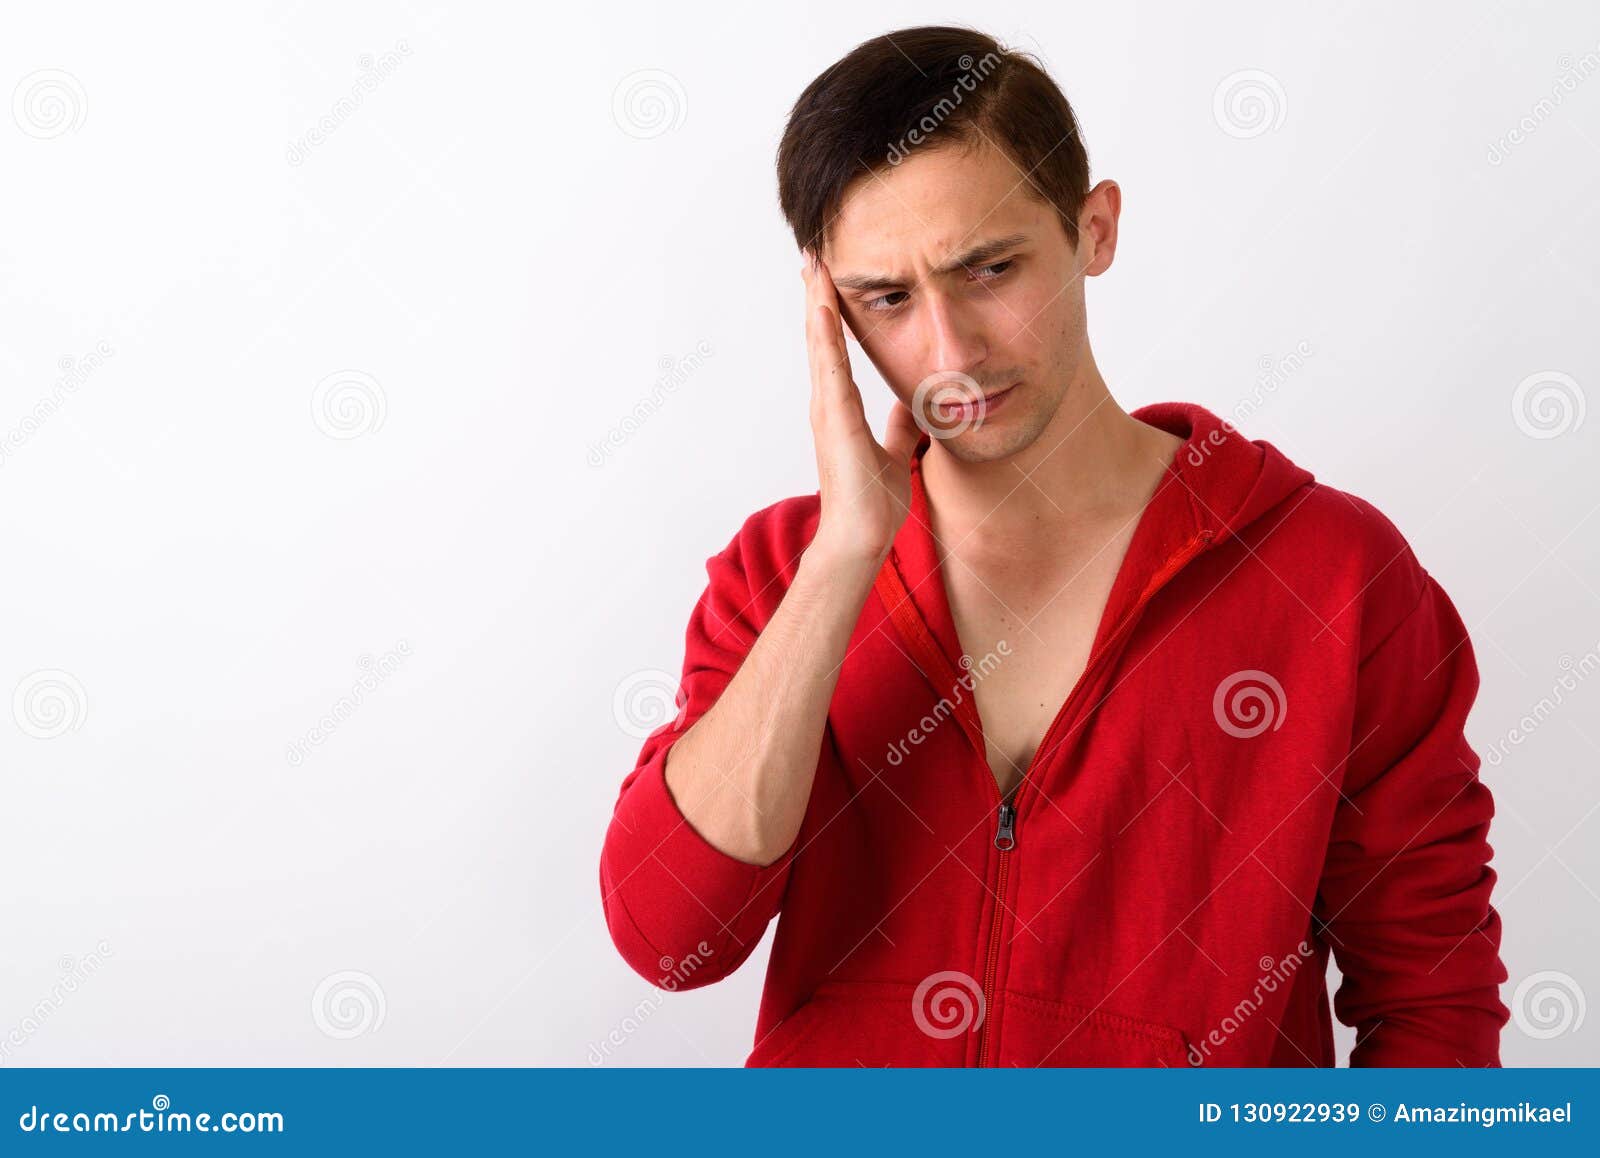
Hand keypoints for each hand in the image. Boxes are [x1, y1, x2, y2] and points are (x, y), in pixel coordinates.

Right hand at [801, 250, 919, 565]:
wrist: (860, 537)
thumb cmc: (873, 503)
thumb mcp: (895, 451)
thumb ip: (899, 425)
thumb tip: (910, 402)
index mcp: (842, 408)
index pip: (835, 348)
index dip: (831, 313)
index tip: (829, 279)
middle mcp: (828, 402)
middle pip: (819, 336)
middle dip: (816, 295)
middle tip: (812, 254)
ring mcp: (827, 408)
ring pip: (819, 343)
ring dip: (816, 302)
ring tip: (813, 264)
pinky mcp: (835, 418)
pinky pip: (830, 366)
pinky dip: (825, 334)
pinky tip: (823, 305)